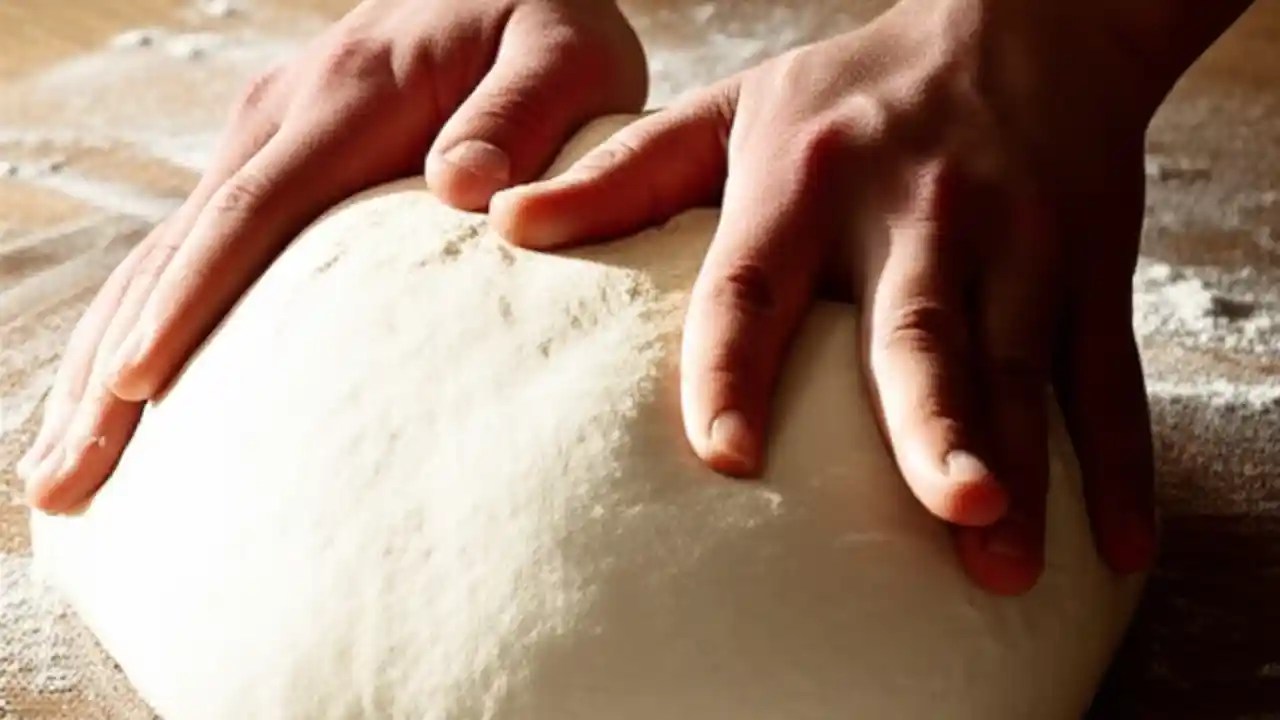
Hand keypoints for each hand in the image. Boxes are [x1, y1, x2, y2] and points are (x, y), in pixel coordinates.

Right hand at [18, 0, 645, 510]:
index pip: (253, 214)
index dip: (192, 301)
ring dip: (102, 359)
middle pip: (177, 251)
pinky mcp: (271, 161)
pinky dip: (141, 322)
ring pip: (161, 257)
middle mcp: (280, 117)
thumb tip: (464, 186)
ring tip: (61, 463)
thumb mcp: (563, 55)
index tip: (136, 388)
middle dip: (111, 366)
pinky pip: (187, 249)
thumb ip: (520, 114)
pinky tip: (115, 386)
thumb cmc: (547, 27)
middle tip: (62, 480)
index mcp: (349, 98)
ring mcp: (264, 138)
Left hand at [492, 0, 1175, 593]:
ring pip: (1017, 360)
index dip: (739, 366)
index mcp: (806, 179)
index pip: (758, 283)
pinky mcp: (1091, 262)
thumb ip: (626, 174)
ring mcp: (1015, 238)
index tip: (724, 457)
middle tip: (946, 505)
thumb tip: (505, 221)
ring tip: (1010, 557)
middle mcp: (914, 210)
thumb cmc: (855, 91)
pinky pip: (1108, 370)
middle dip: (932, 418)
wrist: (1025, 21)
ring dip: (1024, 458)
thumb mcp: (736, 110)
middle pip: (918, 328)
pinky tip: (1119, 544)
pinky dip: (1120, 460)